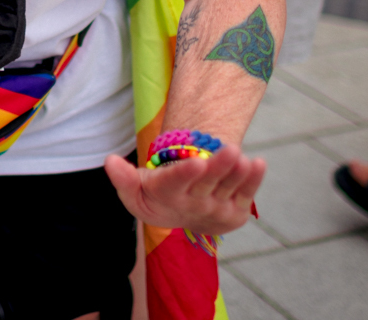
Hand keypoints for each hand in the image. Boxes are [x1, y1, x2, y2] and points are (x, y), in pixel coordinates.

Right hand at [103, 143, 265, 234]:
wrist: (181, 218)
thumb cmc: (154, 195)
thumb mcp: (133, 190)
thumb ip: (122, 177)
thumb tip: (110, 160)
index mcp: (168, 196)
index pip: (177, 183)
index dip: (186, 173)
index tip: (196, 162)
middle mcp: (195, 205)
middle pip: (208, 183)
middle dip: (220, 167)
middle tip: (231, 149)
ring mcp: (217, 209)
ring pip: (230, 187)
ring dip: (239, 173)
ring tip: (244, 158)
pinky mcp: (236, 212)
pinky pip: (247, 194)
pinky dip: (254, 180)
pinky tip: (258, 164)